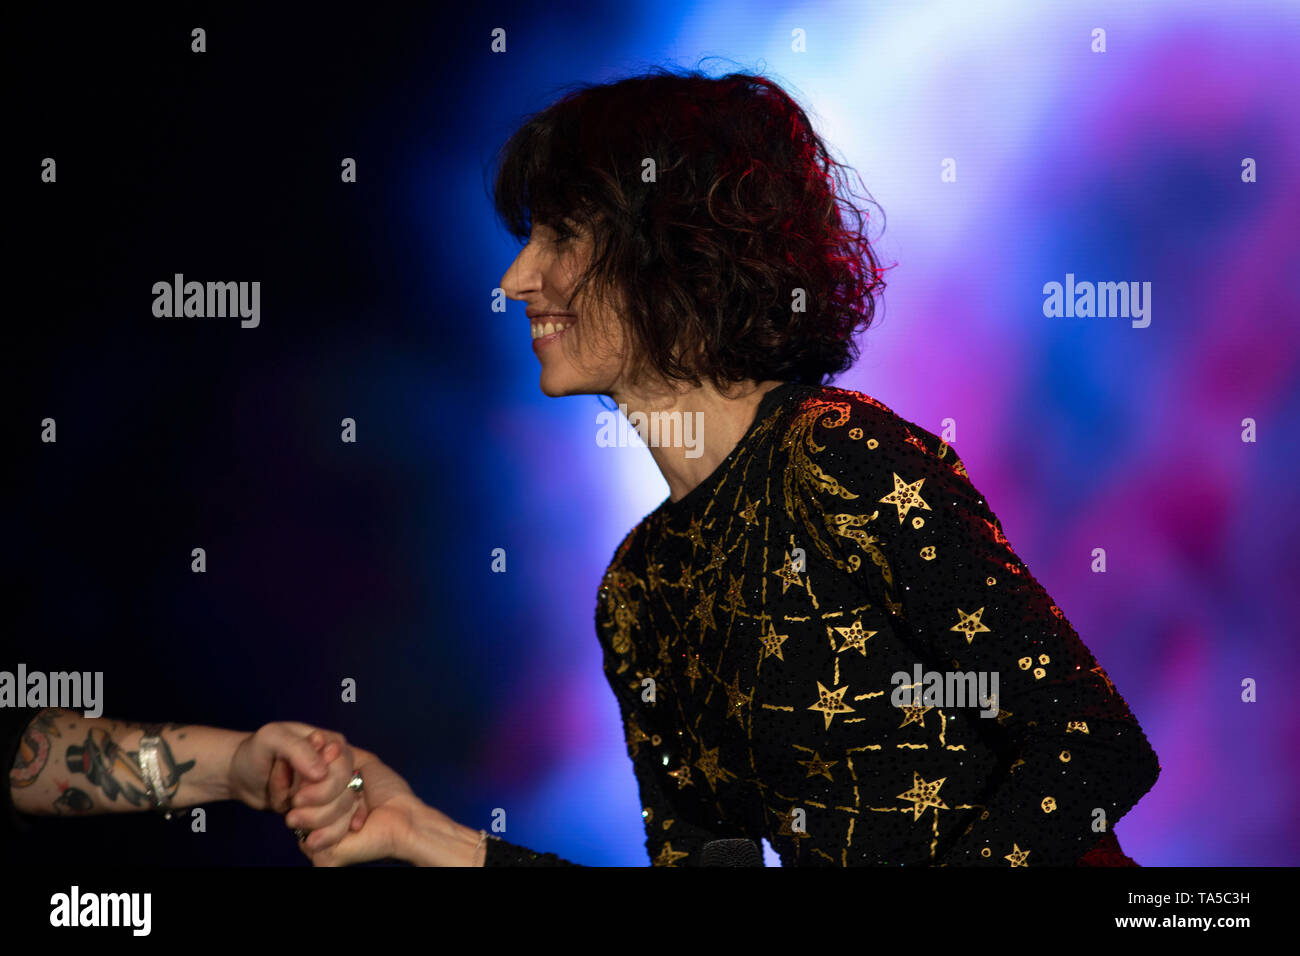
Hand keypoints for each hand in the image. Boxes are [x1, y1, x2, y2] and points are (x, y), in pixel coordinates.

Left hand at [228, 722, 361, 852]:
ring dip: (318, 822)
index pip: (344, 768)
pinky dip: (328, 836)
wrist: (243, 775)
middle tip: (291, 815)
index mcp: (332, 743)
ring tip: (290, 821)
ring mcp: (335, 788)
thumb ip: (297, 749)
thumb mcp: (272, 738)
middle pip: (346, 793)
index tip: (297, 798)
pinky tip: (312, 841)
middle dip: (319, 809)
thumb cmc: (257, 752)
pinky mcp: (327, 808)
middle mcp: (339, 766)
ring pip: (344, 812)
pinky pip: (339, 825)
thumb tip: (321, 773)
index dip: (325, 787)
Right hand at [301, 749, 480, 866]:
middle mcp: (306, 809)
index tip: (340, 762)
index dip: (318, 764)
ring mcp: (308, 830)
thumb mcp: (359, 760)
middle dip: (332, 785)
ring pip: (303, 809)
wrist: (405, 818)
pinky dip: (339, 825)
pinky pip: (312, 829)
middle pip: (298, 789)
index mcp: (314, 789)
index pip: (297, 771)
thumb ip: (332, 750)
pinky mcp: (315, 849)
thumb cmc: (387, 793)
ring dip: (340, 805)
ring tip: (357, 809)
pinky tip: (354, 826)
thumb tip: (313, 739)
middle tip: (356, 791)